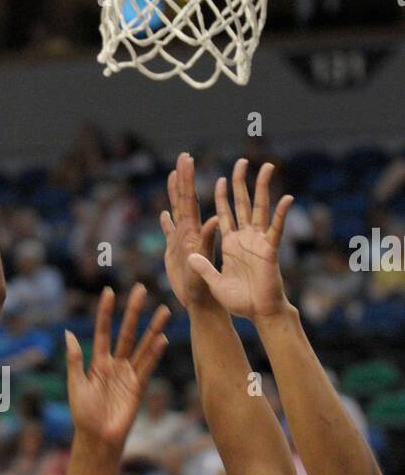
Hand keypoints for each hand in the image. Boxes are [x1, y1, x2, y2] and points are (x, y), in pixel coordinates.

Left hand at [65, 284, 169, 452]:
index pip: (103, 331)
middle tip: (140, 289)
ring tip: (163, 310)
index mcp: (97, 362)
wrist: (97, 438)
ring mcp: (129, 374)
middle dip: (133, 311)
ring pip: (141, 346)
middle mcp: (115, 364)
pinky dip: (154, 353)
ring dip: (152, 328)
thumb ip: (74, 360)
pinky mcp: (138, 387)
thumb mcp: (75, 384)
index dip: (106, 312)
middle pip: (126, 332)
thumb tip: (68, 333)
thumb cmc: (83, 414)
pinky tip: (162, 338)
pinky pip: (148, 366)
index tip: (109, 292)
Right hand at [160, 153, 221, 308]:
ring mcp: (182, 241)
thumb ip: (209, 241)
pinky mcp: (176, 253)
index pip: (191, 200)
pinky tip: (164, 213)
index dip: (188, 180)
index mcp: (195, 233)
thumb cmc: (208, 289)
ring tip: (173, 175)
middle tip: (183, 156)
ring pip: (178, 212)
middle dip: (184, 178)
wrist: (204, 304)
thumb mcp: (209, 263)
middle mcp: (189, 233)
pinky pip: (170, 232)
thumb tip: (215, 218)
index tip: (187, 159)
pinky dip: (166, 221)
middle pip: (185, 200)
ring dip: (175, 193)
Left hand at [187, 159, 294, 320]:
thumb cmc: (239, 301)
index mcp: (230, 243)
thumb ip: (204, 268)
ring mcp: (258, 241)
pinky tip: (286, 198)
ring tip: (267, 167)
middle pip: (242, 204)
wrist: (259, 313)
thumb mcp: (214, 283)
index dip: (220, 197)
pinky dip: (281, 214)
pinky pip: (276, 229)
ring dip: (263, 187)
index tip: (219, 179)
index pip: (224, 214)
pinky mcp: (269, 250)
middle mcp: (245, 238)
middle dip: (241, 183)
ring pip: (261, 208)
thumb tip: (189, 256)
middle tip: (241, 161)